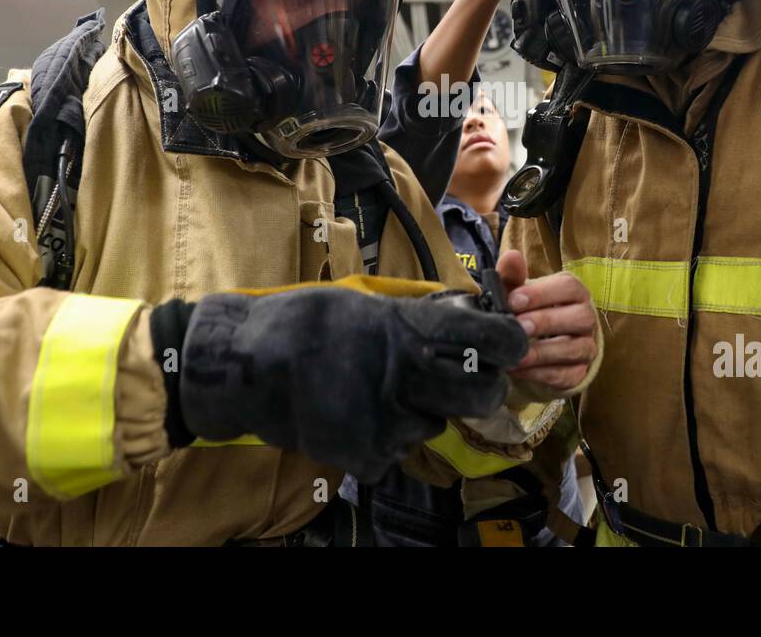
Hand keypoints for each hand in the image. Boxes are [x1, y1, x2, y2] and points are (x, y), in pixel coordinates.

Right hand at [156, 284, 528, 481]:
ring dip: (419, 413)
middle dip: (480, 388)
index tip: (512, 344)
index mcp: (410, 330)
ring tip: (378, 393)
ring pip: (434, 425)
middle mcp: (407, 376)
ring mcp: (388, 420)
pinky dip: (383, 439)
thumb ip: (416, 320)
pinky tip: (357, 416)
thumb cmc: (304, 323)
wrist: (248, 365)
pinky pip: (396, 452)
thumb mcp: (366, 305)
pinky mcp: (367, 454)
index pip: (490, 339)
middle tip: (463, 380)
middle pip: (480, 394)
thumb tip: (466, 324)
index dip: (509, 343)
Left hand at [496, 248, 597, 391]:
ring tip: (515, 354)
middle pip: (580, 317)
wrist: (536, 343)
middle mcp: (585, 317)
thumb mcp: (518, 292)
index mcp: (573, 292)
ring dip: (544, 352)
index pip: (568, 287)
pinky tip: (519, 370)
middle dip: (547, 322)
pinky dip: (542, 373)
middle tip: (519, 327)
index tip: (514, 300)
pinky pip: (568, 374)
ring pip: (576, 348)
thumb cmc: (528, 310)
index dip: (542, 293)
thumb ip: (513, 276)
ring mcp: (586, 346)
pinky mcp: (579, 371)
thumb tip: (511, 256)